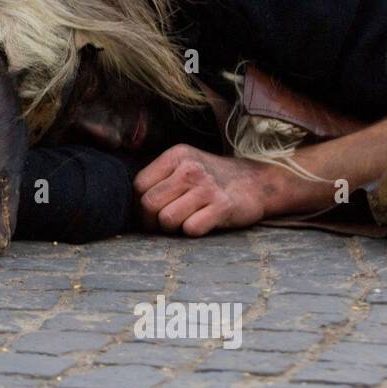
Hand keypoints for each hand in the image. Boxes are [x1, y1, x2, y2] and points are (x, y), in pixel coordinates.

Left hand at [133, 144, 270, 236]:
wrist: (256, 182)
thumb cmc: (210, 179)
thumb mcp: (184, 166)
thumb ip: (159, 179)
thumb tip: (130, 206)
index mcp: (176, 156)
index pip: (139, 186)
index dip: (140, 205)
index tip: (151, 212)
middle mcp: (190, 168)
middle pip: (149, 204)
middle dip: (152, 221)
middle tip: (164, 223)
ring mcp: (207, 187)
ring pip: (167, 219)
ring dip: (172, 228)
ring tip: (184, 221)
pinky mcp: (223, 206)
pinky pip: (191, 229)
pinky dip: (192, 232)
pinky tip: (202, 222)